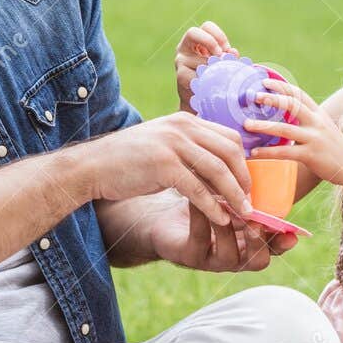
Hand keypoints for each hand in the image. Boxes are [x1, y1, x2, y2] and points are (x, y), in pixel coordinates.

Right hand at [79, 112, 252, 225]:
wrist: (92, 166)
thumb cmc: (128, 160)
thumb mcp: (163, 146)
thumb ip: (188, 149)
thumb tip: (216, 168)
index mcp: (185, 121)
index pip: (229, 137)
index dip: (244, 163)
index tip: (247, 185)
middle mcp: (182, 127)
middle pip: (229, 151)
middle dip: (244, 179)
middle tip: (250, 202)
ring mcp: (172, 145)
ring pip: (218, 170)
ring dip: (234, 195)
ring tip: (243, 214)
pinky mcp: (163, 166)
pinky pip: (198, 188)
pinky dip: (212, 206)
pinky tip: (220, 220)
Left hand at [150, 199, 296, 271]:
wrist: (163, 216)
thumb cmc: (204, 203)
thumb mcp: (229, 198)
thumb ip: (249, 196)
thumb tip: (275, 177)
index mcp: (250, 242)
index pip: (274, 248)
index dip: (284, 242)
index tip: (291, 232)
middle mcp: (236, 256)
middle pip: (258, 261)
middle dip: (260, 242)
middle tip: (257, 221)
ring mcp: (212, 261)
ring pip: (228, 255)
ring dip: (228, 227)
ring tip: (223, 203)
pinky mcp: (189, 257)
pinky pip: (200, 240)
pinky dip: (202, 218)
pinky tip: (198, 200)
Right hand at [174, 21, 232, 111]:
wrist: (200, 101)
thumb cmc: (212, 78)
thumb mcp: (221, 64)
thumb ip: (227, 57)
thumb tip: (233, 53)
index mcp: (196, 41)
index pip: (206, 26)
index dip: (218, 35)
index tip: (227, 49)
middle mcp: (184, 48)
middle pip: (193, 32)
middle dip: (210, 42)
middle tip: (220, 55)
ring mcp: (180, 61)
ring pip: (198, 57)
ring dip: (212, 67)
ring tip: (218, 77)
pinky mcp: (180, 75)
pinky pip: (197, 74)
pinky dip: (207, 80)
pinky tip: (211, 86)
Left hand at [243, 79, 342, 185]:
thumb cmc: (335, 149)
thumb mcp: (324, 129)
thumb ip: (308, 122)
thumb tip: (287, 118)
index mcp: (319, 114)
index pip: (299, 94)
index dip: (281, 86)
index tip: (264, 80)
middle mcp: (317, 123)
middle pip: (292, 105)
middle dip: (272, 99)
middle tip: (254, 96)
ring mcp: (314, 138)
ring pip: (285, 128)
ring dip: (264, 126)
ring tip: (246, 125)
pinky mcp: (311, 155)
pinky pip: (285, 152)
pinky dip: (268, 152)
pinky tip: (255, 152)